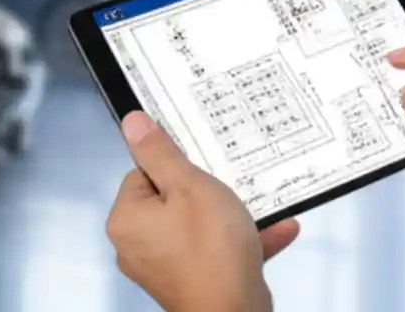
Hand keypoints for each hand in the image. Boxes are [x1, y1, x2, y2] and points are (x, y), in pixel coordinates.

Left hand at [106, 111, 300, 311]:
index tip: (202, 172)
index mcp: (126, 219)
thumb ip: (160, 153)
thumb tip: (132, 122)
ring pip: (198, 226)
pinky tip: (278, 229)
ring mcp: (163, 267)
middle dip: (207, 192)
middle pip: (170, 199)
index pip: (143, 173)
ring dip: (231, 217)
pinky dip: (241, 241)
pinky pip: (214, 251)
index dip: (176, 169)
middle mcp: (136, 245)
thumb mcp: (189, 186)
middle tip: (230, 190)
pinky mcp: (190, 282)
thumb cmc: (211, 249)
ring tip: (256, 206)